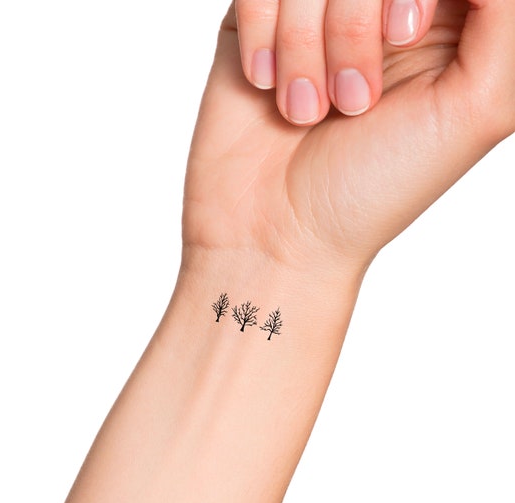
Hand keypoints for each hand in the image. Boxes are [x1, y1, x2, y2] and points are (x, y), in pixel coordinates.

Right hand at [183, 0, 514, 278]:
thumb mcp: (476, 108)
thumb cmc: (370, 190)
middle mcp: (377, 13)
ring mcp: (313, 16)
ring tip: (305, 113)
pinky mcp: (258, 24)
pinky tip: (267, 88)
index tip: (404, 38)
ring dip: (304, 48)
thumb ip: (507, 23)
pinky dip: (262, 40)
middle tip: (353, 101)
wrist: (276, 235)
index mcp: (442, 25)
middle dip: (356, 27)